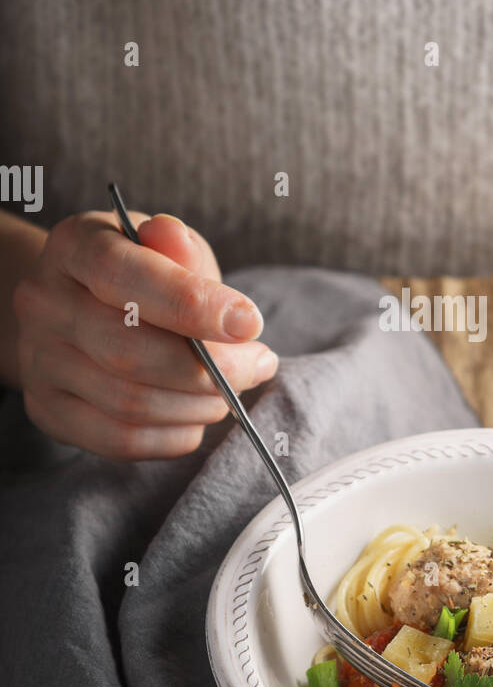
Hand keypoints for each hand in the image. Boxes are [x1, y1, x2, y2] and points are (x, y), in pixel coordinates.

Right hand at [13, 211, 277, 459]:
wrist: (82, 307)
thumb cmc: (142, 273)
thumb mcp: (169, 247)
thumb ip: (184, 254)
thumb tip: (198, 267)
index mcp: (73, 247)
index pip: (122, 274)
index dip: (192, 303)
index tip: (250, 323)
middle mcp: (44, 303)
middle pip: (128, 351)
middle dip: (211, 367)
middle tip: (258, 365)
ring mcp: (40, 360)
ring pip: (129, 402)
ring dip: (199, 404)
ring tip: (229, 390)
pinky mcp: (49, 410)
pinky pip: (120, 440)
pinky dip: (175, 435)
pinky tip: (197, 416)